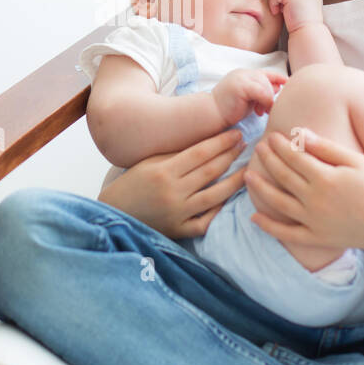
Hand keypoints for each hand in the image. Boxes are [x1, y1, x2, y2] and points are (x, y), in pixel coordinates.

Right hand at [98, 128, 248, 238]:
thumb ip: (178, 154)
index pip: (200, 153)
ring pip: (215, 196)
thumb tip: (210, 143)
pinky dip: (219, 209)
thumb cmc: (134, 182)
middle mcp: (172, 192)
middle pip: (210, 172)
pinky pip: (206, 221)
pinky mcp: (179, 230)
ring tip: (247, 170)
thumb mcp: (151, 162)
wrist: (116, 212)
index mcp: (164, 171)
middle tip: (246, 145)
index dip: (221, 142)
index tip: (236, 134)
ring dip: (235, 182)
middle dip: (231, 156)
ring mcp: (177, 213)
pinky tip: (229, 198)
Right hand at [211, 68, 286, 126]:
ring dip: (267, 100)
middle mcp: (243, 73)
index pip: (266, 73)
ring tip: (262, 112)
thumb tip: (278, 88)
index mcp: (244, 74)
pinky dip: (265, 102)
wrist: (211, 114)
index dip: (278, 78)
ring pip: (265, 85)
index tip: (287, 84)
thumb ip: (261, 92)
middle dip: (271, 94)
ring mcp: (241, 78)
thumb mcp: (249, 99)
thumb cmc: (230, 109)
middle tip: (267, 109)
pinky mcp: (240, 86)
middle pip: (267, 79)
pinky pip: (261, 92)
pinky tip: (260, 112)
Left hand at [244, 126, 363, 252]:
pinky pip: (287, 234)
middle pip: (283, 176)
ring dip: (260, 188)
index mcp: (325, 178)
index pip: (294, 157)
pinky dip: (269, 226)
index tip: (271, 136)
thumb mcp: (356, 162)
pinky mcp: (317, 239)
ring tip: (247, 175)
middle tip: (257, 147)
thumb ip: (327, 148)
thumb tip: (300, 134)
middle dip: (268, 160)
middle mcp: (315, 200)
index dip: (280, 146)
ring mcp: (314, 222)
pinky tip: (254, 217)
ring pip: (278, 202)